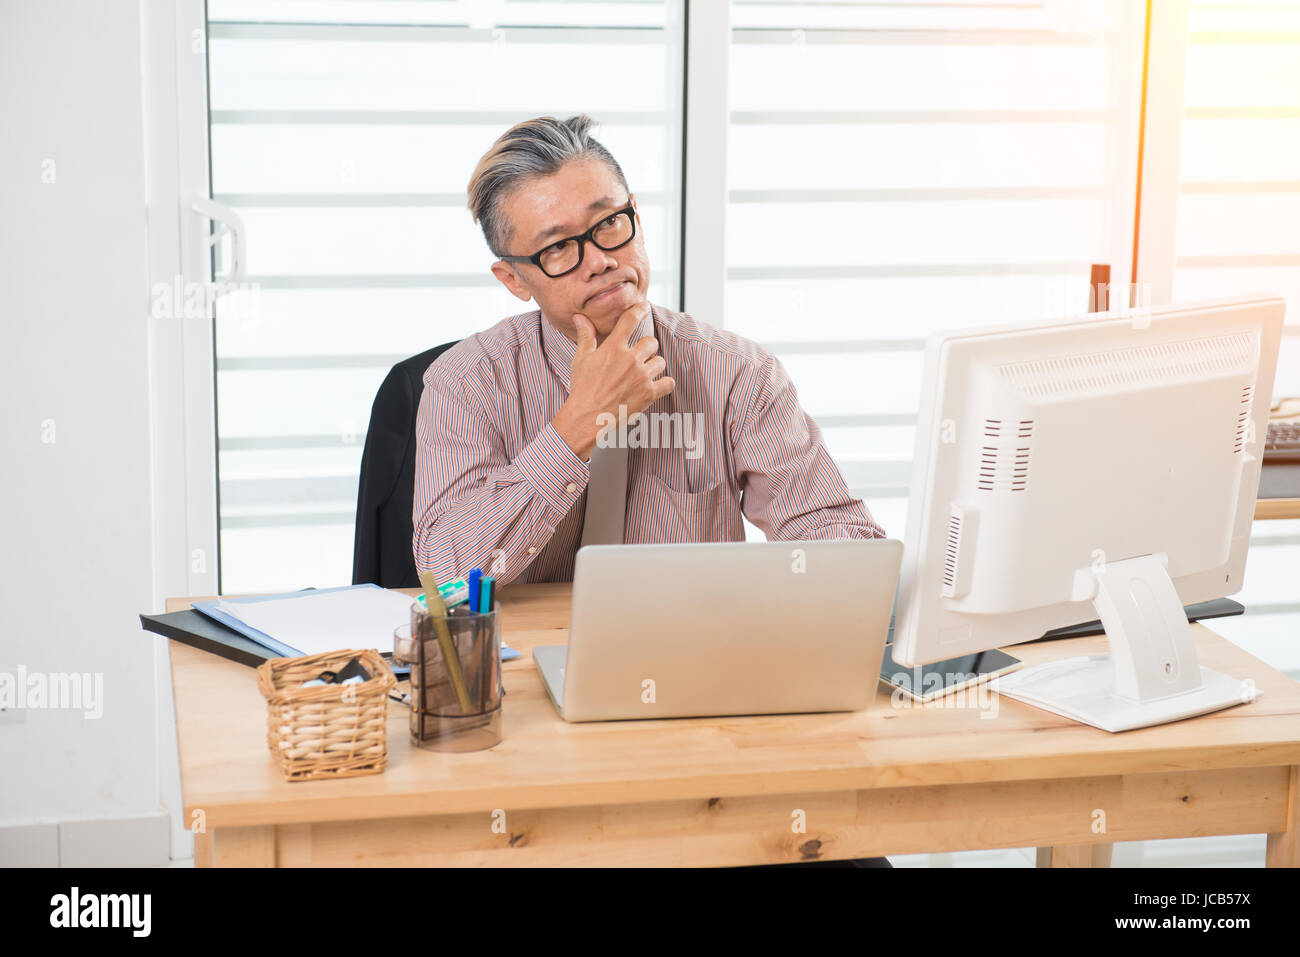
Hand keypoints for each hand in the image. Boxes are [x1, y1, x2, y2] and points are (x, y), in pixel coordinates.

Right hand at [552, 301, 675, 460]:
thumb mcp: (581, 359)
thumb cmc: (582, 388)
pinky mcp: (649, 394)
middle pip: (651, 342)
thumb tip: (579, 317)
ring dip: (654, 366)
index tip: (645, 307)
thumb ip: (586, 336)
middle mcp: (630, 359)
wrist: (586, 417)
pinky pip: (668, 383)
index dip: (640, 309)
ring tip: (643, 374)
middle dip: (646, 348)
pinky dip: (665, 384)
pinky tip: (657, 385)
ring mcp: (641, 377)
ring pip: (660, 362)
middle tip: (638, 358)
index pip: (631, 320)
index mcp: (613, 347)